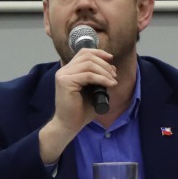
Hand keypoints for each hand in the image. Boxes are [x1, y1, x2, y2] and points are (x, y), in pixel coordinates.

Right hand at [38, 47, 116, 161]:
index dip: (98, 52)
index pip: (83, 53)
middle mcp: (64, 70)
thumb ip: (99, 78)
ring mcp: (63, 75)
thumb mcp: (93, 90)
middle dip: (104, 64)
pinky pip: (88, 75)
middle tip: (114, 75)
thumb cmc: (80, 111)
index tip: (111, 58)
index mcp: (69, 70)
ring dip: (104, 71)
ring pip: (89, 64)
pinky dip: (101, 78)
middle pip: (87, 56)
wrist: (69, 125)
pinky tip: (109, 84)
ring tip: (113, 81)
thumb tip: (112, 68)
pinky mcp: (65, 82)